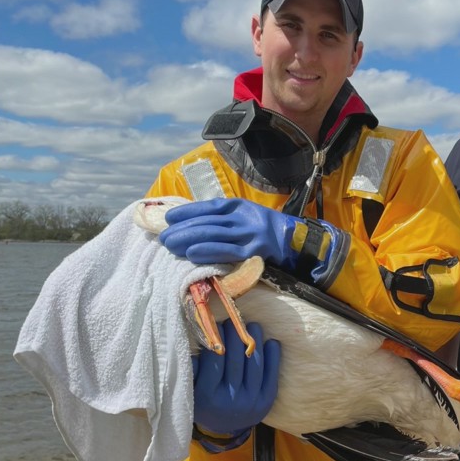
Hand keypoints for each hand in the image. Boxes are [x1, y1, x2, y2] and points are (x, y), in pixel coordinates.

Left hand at [161, 198, 294, 265]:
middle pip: (208, 221)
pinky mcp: (253, 253)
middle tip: (164, 237)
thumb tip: (191, 224)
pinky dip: (207, 252)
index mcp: (239, 206)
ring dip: (189, 240)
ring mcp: (249, 235)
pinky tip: (191, 254)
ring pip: (214, 235)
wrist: (295, 243)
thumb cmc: (264, 231)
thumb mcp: (245, 216)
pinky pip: (226, 252)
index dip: (188, 212)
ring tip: (171, 245)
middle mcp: (244, 217)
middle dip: (183, 229)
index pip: (209, 206)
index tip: (169, 218)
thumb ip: (223, 218)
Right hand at [192, 320, 281, 434]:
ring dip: (255, 341)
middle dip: (235, 336)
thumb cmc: (202, 400)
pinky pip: (271, 375)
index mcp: (207, 397)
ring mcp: (250, 402)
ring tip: (253, 325)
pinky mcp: (266, 402)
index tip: (217, 325)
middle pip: (236, 360)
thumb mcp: (190, 387)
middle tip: (234, 321)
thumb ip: (191, 366)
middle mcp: (229, 400)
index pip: (215, 360)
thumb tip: (199, 338)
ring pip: (254, 364)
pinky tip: (271, 342)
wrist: (224, 426)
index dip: (217, 339)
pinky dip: (272, 357)